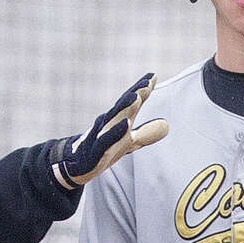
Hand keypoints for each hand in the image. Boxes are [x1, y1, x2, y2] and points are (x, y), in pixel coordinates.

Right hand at [52, 74, 168, 189]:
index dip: (141, 89)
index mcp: (117, 120)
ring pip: (113, 120)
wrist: (76, 166)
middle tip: (146, 83)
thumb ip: (146, 133)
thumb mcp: (129, 142)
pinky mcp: (95, 152)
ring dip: (124, 108)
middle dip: (134, 94)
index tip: (153, 76)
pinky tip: (125, 125)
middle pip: (122, 106)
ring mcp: (100, 136)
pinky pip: (106, 141)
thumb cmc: (103, 149)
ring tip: (136, 97)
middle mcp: (108, 124)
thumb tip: (167, 125)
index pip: (130, 102)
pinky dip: (115, 132)